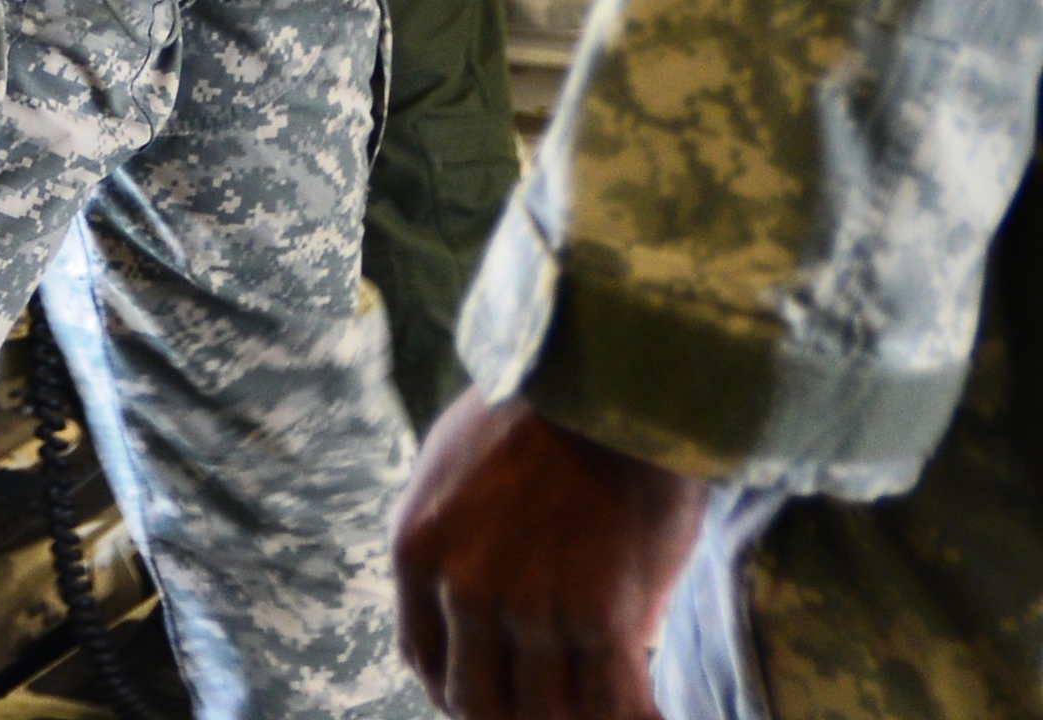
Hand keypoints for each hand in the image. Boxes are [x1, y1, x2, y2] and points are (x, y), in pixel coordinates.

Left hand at [392, 391, 713, 719]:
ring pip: (547, 716)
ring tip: (601, 709)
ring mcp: (530, 608)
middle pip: (478, 703)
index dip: (459, 694)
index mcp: (416, 551)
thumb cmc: (542, 416)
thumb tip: (498, 616)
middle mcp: (463, 589)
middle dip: (513, 719)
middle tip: (552, 713)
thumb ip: (463, 545)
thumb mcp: (456, 471)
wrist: (608, 382)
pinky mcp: (601, 617)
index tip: (490, 701)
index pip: (424, 660)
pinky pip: (617, 707)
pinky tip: (653, 718)